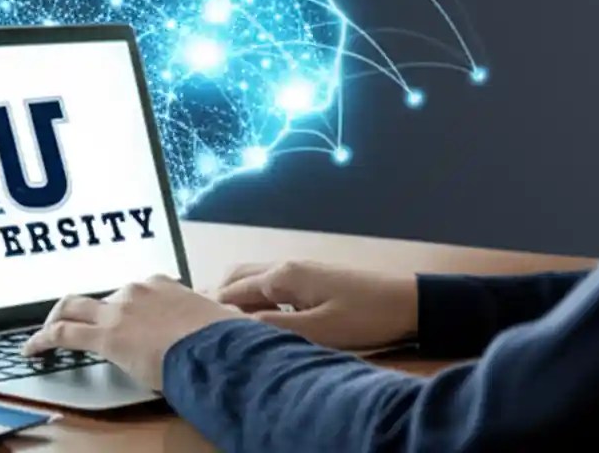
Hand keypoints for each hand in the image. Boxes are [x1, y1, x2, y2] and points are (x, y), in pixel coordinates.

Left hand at [21, 275, 244, 389]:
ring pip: (72, 307)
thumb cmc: (221, 338)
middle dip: (82, 309)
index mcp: (163, 285)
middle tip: (71, 321)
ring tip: (44, 335)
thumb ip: (215, 318)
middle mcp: (136, 290)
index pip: (134, 289)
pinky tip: (32, 350)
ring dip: (55, 319)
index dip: (123, 304)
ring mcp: (118, 310)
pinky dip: (42, 340)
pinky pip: (63, 334)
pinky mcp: (105, 335)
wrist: (212, 348)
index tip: (120, 314)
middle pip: (99, 297)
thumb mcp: (221, 320)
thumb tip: (235, 324)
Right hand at [215, 261, 417, 349]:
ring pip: (251, 277)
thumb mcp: (319, 331)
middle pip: (235, 276)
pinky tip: (255, 318)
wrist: (405, 301)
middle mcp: (285, 266)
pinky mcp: (309, 279)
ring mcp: (298, 270)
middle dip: (214, 298)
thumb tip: (235, 326)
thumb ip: (275, 327)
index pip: (230, 291)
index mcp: (283, 276)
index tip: (192, 328)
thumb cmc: (365, 317)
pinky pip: (267, 284)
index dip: (209, 309)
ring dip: (234, 297)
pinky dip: (252, 297)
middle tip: (200, 324)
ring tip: (223, 323)